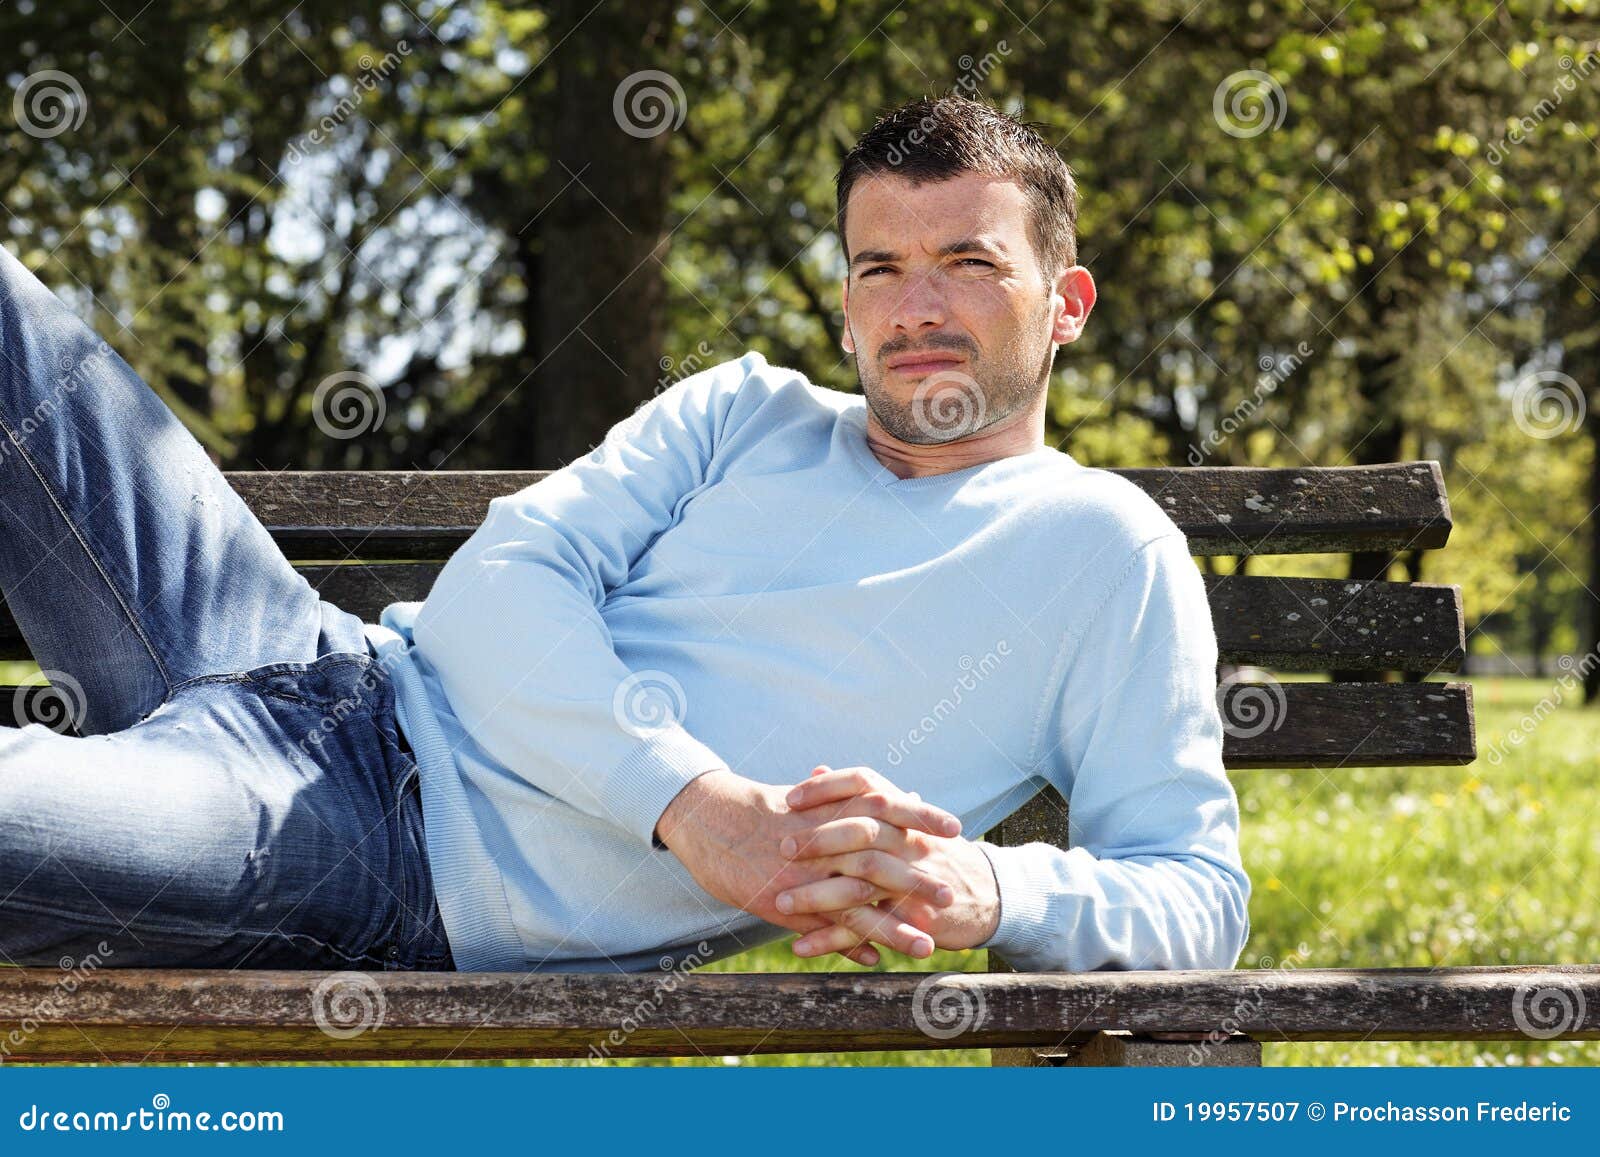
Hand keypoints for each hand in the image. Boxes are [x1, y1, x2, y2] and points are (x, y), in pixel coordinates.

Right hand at [655, 766, 962, 965]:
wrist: (710, 819)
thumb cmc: (761, 807)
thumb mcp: (808, 795)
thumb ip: (850, 796)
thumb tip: (891, 790)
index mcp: (832, 807)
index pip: (888, 808)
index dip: (923, 818)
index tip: (956, 829)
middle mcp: (823, 841)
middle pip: (881, 861)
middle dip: (918, 881)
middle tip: (951, 895)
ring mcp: (806, 874)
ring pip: (858, 903)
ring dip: (894, 927)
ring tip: (926, 946)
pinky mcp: (784, 901)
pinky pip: (824, 927)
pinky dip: (850, 944)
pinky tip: (875, 960)